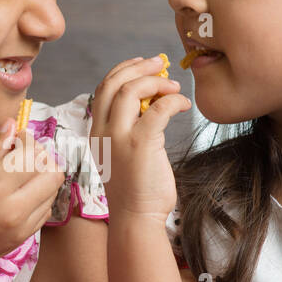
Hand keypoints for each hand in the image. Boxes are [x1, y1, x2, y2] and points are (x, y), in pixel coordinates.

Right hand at [0, 119, 65, 279]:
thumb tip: (11, 127)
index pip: (32, 155)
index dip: (27, 140)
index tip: (16, 137)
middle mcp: (14, 212)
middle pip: (52, 175)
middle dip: (40, 158)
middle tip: (19, 154)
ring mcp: (19, 231)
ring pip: (52, 195)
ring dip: (40, 179)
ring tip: (15, 174)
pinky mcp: (18, 243)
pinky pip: (42, 214)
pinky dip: (36, 199)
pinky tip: (15, 194)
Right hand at [89, 55, 190, 222]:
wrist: (136, 218)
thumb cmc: (137, 189)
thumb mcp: (123, 154)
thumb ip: (129, 129)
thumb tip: (151, 104)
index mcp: (96, 133)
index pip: (102, 89)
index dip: (122, 71)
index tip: (141, 65)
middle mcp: (102, 132)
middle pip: (113, 83)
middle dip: (137, 68)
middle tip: (158, 62)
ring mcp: (119, 138)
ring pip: (130, 90)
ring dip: (155, 81)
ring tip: (173, 85)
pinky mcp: (140, 145)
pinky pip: (158, 109)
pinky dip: (173, 100)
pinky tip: (184, 105)